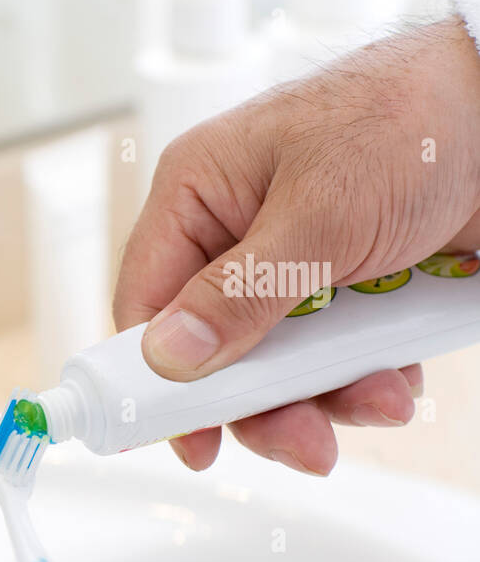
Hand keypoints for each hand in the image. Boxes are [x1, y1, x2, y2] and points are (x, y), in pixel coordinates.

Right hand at [115, 18, 479, 474]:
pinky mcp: (347, 288)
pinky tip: (397, 377)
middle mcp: (237, 236)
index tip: (187, 438)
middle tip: (302, 442)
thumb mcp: (319, 214)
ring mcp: (295, 265)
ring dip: (329, 396)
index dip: (155, 378)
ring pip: (279, 365)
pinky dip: (367, 378)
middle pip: (216, 351)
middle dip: (263, 403)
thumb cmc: (412, 119)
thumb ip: (240, 294)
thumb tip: (169, 355)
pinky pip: (335, 357)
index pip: (148, 302)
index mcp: (199, 196)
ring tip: (379, 401)